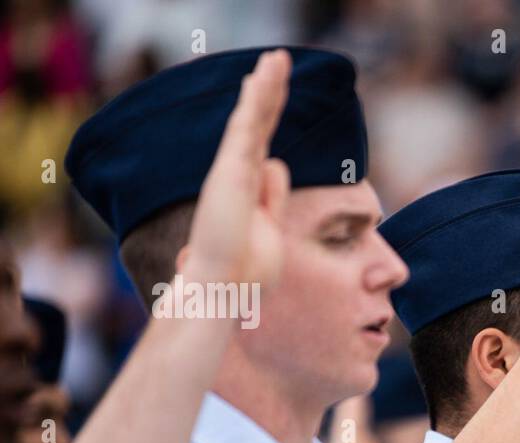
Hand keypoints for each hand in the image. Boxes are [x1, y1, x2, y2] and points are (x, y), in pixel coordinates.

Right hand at [184, 49, 291, 293]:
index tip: (274, 91)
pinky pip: (247, 128)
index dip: (268, 117)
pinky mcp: (231, 171)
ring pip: (251, 119)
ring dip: (265, 87)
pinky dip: (257, 101)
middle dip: (268, 93)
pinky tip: (266, 77)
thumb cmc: (245, 270)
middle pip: (256, 125)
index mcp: (245, 188)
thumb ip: (272, 194)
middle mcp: (235, 174)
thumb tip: (277, 163)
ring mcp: (232, 171)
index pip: (261, 144)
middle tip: (278, 61)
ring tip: (278, 58)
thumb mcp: (271, 227)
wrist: (223, 289)